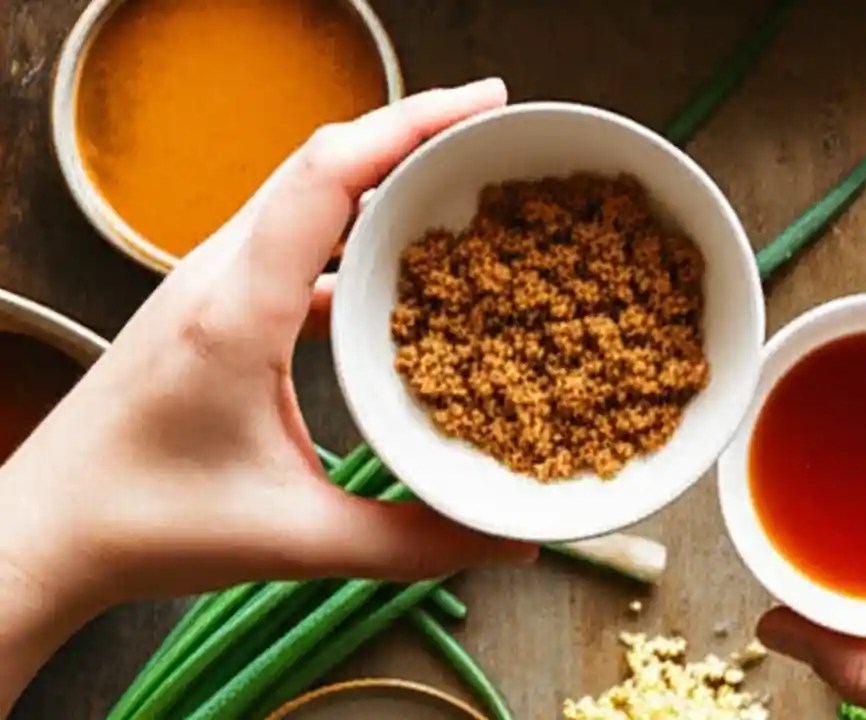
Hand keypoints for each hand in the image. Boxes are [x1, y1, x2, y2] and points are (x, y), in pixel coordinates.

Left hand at [0, 80, 533, 708]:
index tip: (484, 104)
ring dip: (378, 170)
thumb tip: (514, 541)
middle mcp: (218, 276)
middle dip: (411, 128)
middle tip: (491, 129)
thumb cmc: (149, 523)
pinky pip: (290, 234)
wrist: (47, 529)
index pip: (328, 178)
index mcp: (237, 314)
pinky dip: (349, 223)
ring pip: (303, 191)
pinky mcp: (211, 302)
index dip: (411, 125)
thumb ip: (413, 543)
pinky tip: (392, 258)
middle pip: (320, 161)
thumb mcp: (296, 539)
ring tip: (454, 178)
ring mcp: (209, 282)